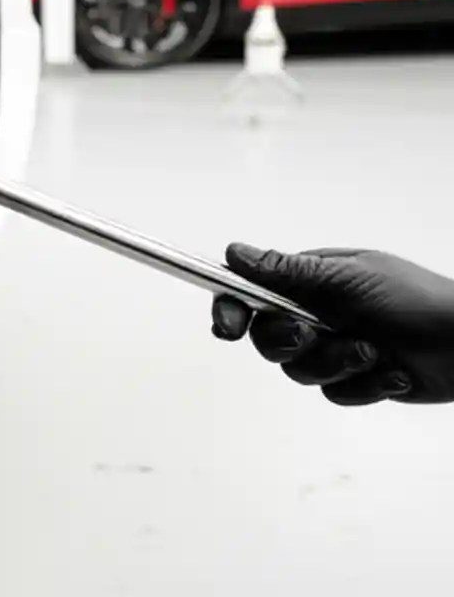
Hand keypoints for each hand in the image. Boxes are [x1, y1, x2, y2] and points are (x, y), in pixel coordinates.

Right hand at [211, 242, 453, 405]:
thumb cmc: (418, 300)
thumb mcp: (350, 277)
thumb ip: (289, 271)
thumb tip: (234, 253)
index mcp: (310, 283)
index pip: (252, 293)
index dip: (231, 310)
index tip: (228, 325)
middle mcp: (316, 314)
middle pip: (267, 339)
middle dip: (289, 342)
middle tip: (311, 334)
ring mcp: (334, 347)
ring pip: (299, 371)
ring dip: (337, 364)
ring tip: (374, 353)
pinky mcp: (354, 378)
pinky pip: (335, 393)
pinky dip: (364, 385)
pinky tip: (393, 372)